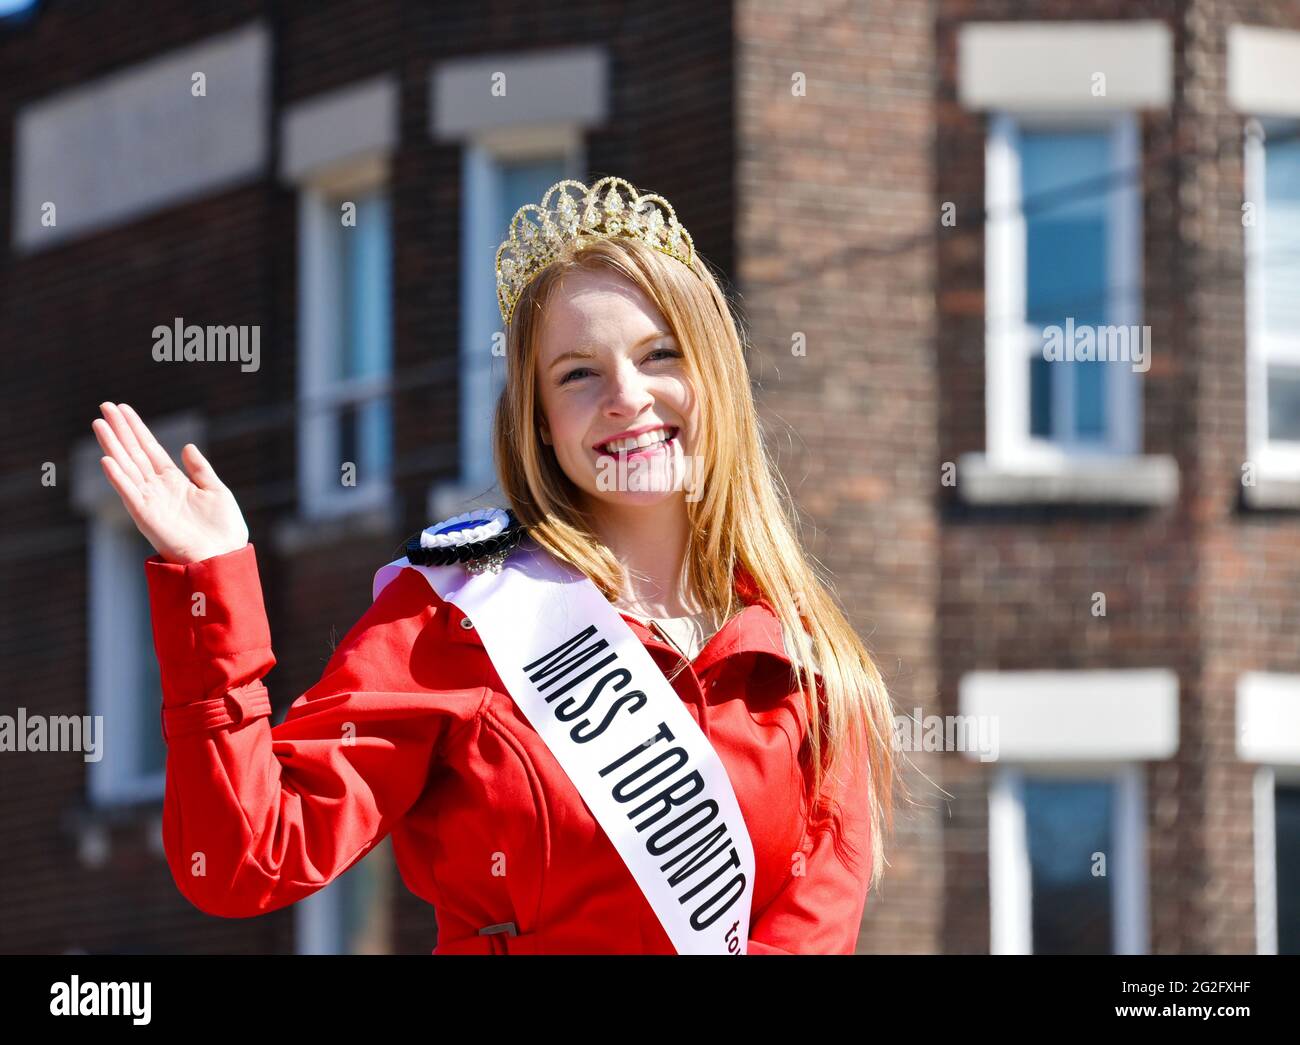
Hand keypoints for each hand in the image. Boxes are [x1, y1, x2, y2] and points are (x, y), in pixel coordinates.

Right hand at [91, 402, 249, 564]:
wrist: (224, 558)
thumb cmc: (223, 529)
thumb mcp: (216, 491)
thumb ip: (200, 469)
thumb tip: (187, 446)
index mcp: (174, 482)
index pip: (150, 449)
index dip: (137, 429)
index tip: (123, 409)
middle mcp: (158, 489)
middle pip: (134, 453)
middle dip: (120, 430)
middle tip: (104, 406)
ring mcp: (150, 501)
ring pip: (127, 467)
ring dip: (113, 446)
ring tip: (99, 423)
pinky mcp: (146, 517)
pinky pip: (129, 494)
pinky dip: (118, 478)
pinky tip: (107, 459)